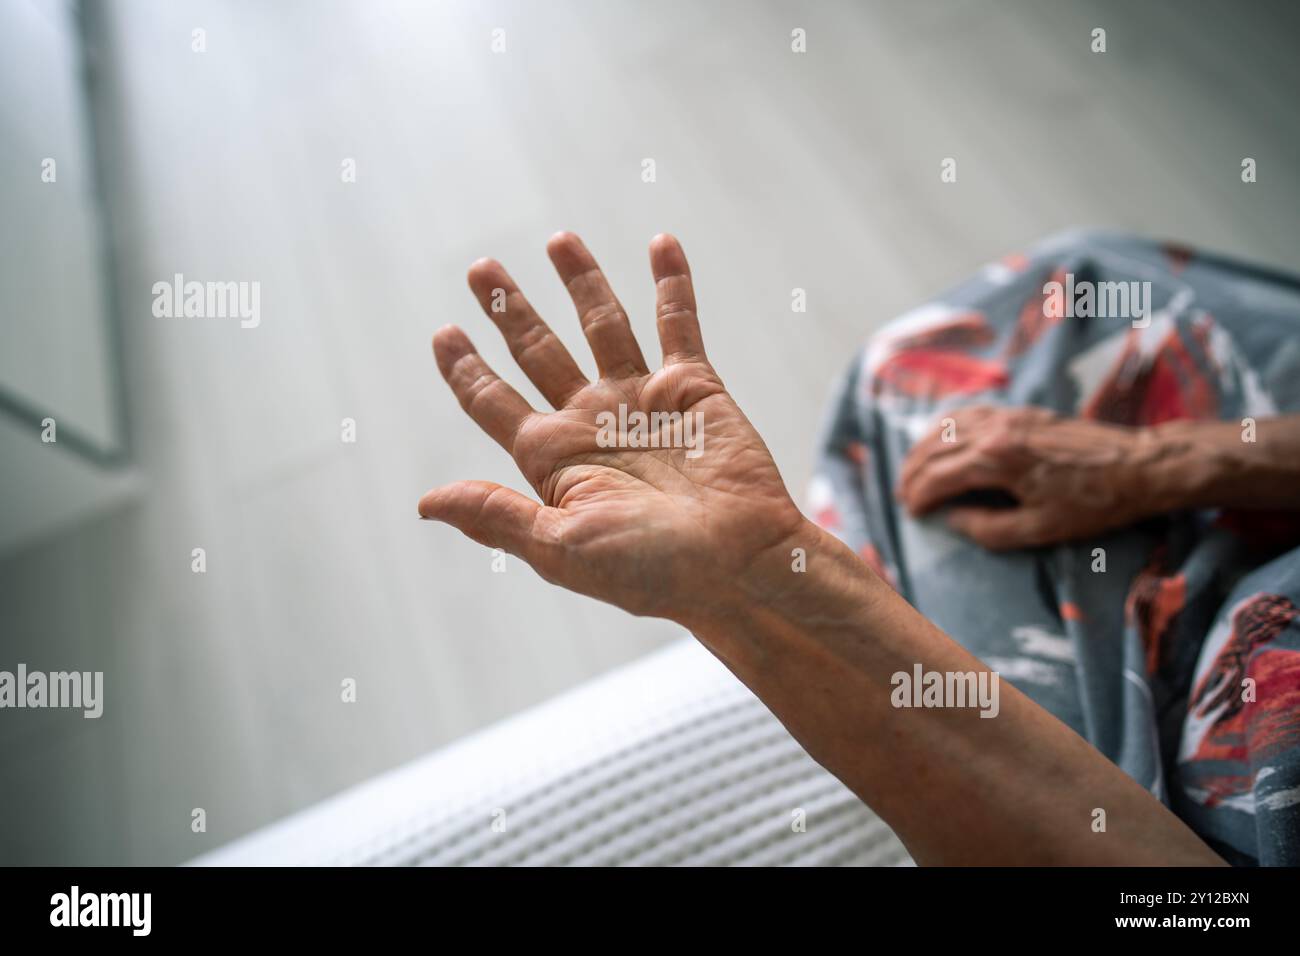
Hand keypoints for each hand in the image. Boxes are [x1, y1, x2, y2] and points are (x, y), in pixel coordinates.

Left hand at [419, 232, 808, 627]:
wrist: (737, 564)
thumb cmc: (649, 569)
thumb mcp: (559, 547)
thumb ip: (495, 514)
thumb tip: (425, 504)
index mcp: (553, 459)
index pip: (493, 402)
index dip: (466, 370)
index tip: (442, 336)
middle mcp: (592, 421)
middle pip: (538, 351)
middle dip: (510, 310)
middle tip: (483, 270)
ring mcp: (641, 399)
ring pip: (602, 324)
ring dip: (582, 282)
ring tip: (558, 239)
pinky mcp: (692, 386)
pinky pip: (677, 323)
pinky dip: (672, 283)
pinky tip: (661, 243)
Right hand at [897, 405, 1159, 549]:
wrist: (1140, 465)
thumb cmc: (1093, 504)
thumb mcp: (1039, 529)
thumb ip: (987, 528)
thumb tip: (952, 519)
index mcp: (999, 460)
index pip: (940, 477)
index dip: (919, 496)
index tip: (911, 513)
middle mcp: (997, 430)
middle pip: (936, 449)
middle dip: (913, 474)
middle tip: (904, 496)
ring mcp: (1009, 415)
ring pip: (947, 426)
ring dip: (924, 449)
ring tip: (914, 472)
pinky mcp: (1021, 411)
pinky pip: (969, 413)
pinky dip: (945, 426)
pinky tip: (940, 440)